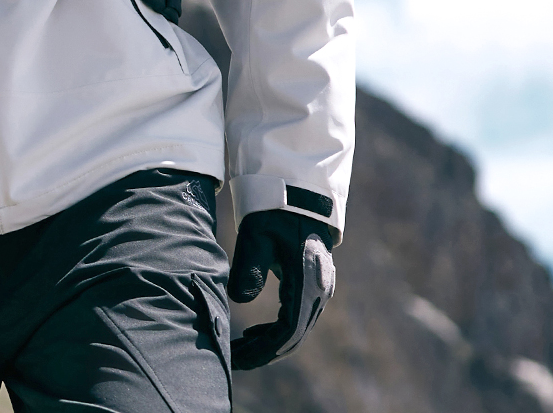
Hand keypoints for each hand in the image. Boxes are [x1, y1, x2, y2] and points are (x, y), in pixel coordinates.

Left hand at [228, 208, 335, 369]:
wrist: (299, 193)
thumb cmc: (275, 211)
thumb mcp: (257, 235)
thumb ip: (249, 266)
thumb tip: (239, 301)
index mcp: (307, 283)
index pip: (287, 332)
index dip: (262, 350)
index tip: (237, 358)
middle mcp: (319, 291)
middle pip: (292, 337)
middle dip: (262, 352)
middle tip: (232, 359)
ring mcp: (320, 289)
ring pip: (296, 330)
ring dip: (268, 343)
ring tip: (238, 348)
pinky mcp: (315, 285)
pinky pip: (297, 318)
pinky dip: (276, 331)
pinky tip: (254, 334)